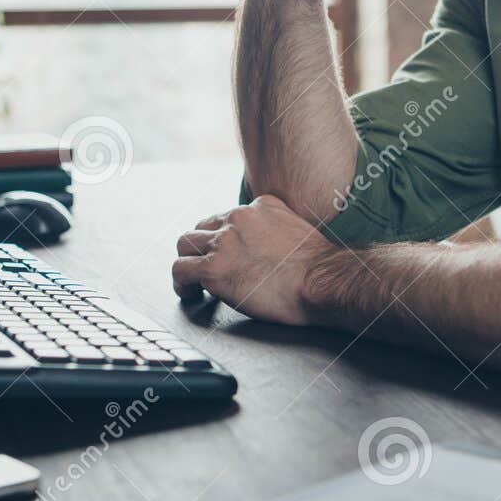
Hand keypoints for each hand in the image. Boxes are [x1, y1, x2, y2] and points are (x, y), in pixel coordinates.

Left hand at [171, 196, 336, 325]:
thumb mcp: (299, 229)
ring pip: (184, 243)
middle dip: (202, 248)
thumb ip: (279, 228)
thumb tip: (271, 247)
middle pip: (202, 227)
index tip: (227, 254)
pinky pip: (180, 269)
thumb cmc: (317, 267)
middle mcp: (236, 218)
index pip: (227, 217)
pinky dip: (180, 283)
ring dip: (188, 261)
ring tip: (193, 280)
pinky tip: (189, 292)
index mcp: (259, 207)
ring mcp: (223, 242)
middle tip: (208, 266)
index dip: (223, 238)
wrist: (320, 281)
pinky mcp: (213, 268)